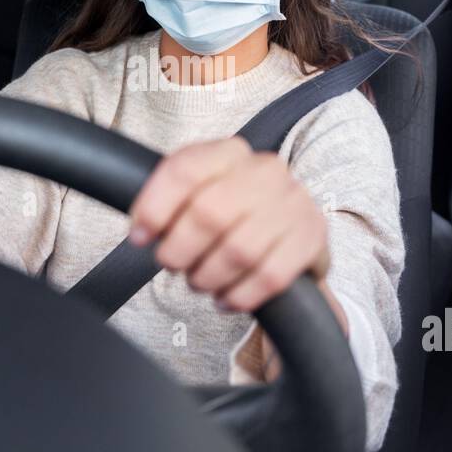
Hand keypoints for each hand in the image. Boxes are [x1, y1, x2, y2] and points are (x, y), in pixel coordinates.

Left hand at [128, 137, 339, 318]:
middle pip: (208, 213)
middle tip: (173, 265)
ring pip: (238, 250)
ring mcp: (294, 202)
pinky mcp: (313, 237)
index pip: (184, 171)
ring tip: (200, 282)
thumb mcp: (199, 195)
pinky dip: (240, 295)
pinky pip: (269, 276)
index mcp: (230, 152)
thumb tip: (140, 231)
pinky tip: (226, 298)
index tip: (139, 237)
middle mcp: (265, 170)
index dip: (154, 208)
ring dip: (208, 276)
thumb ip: (169, 203)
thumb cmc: (232, 216)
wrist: (289, 234)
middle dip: (180, 250)